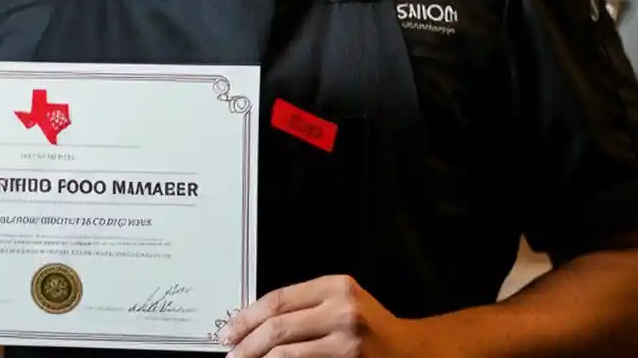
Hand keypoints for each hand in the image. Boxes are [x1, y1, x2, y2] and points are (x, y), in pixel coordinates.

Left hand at [220, 275, 409, 357]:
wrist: (409, 350)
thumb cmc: (369, 325)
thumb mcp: (341, 301)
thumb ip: (305, 305)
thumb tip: (253, 321)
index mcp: (336, 286)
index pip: (278, 299)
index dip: (247, 317)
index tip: (229, 330)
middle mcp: (342, 309)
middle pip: (278, 326)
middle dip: (247, 343)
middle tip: (231, 354)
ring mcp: (347, 340)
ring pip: (286, 352)